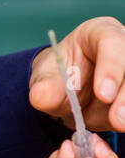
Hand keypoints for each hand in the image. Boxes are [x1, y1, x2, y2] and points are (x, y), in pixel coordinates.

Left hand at [29, 17, 124, 132]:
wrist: (67, 92)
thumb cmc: (59, 77)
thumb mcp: (45, 79)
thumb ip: (44, 88)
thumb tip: (40, 97)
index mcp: (99, 33)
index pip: (112, 43)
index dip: (110, 69)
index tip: (103, 95)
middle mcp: (124, 46)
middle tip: (117, 119)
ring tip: (118, 123)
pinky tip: (119, 124)